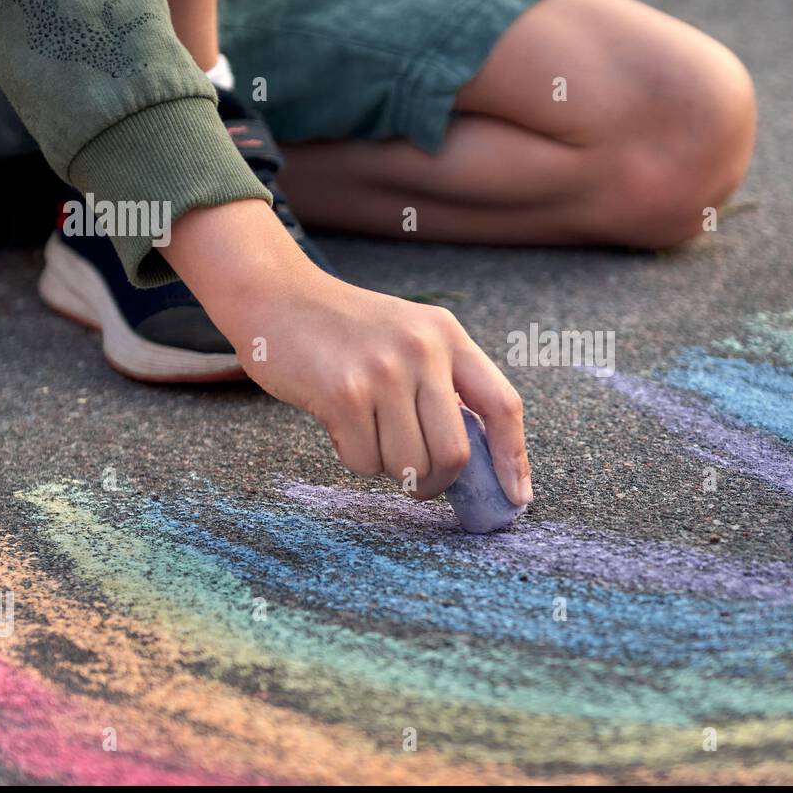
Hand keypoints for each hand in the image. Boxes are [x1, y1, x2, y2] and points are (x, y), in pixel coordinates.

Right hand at [160, 200, 531, 503]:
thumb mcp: (408, 337)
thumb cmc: (346, 331)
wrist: (276, 296)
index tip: (516, 496)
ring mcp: (384, 371)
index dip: (513, 457)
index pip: (503, 404)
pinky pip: (365, 461)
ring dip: (390, 469)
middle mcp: (423, 350)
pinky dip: (355, 459)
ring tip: (370, 435)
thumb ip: (444, 386)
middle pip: (455, 452)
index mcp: (448, 336)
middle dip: (437, 482)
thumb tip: (478, 463)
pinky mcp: (344, 394)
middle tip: (419, 483)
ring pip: (409, 465)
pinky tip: (341, 426)